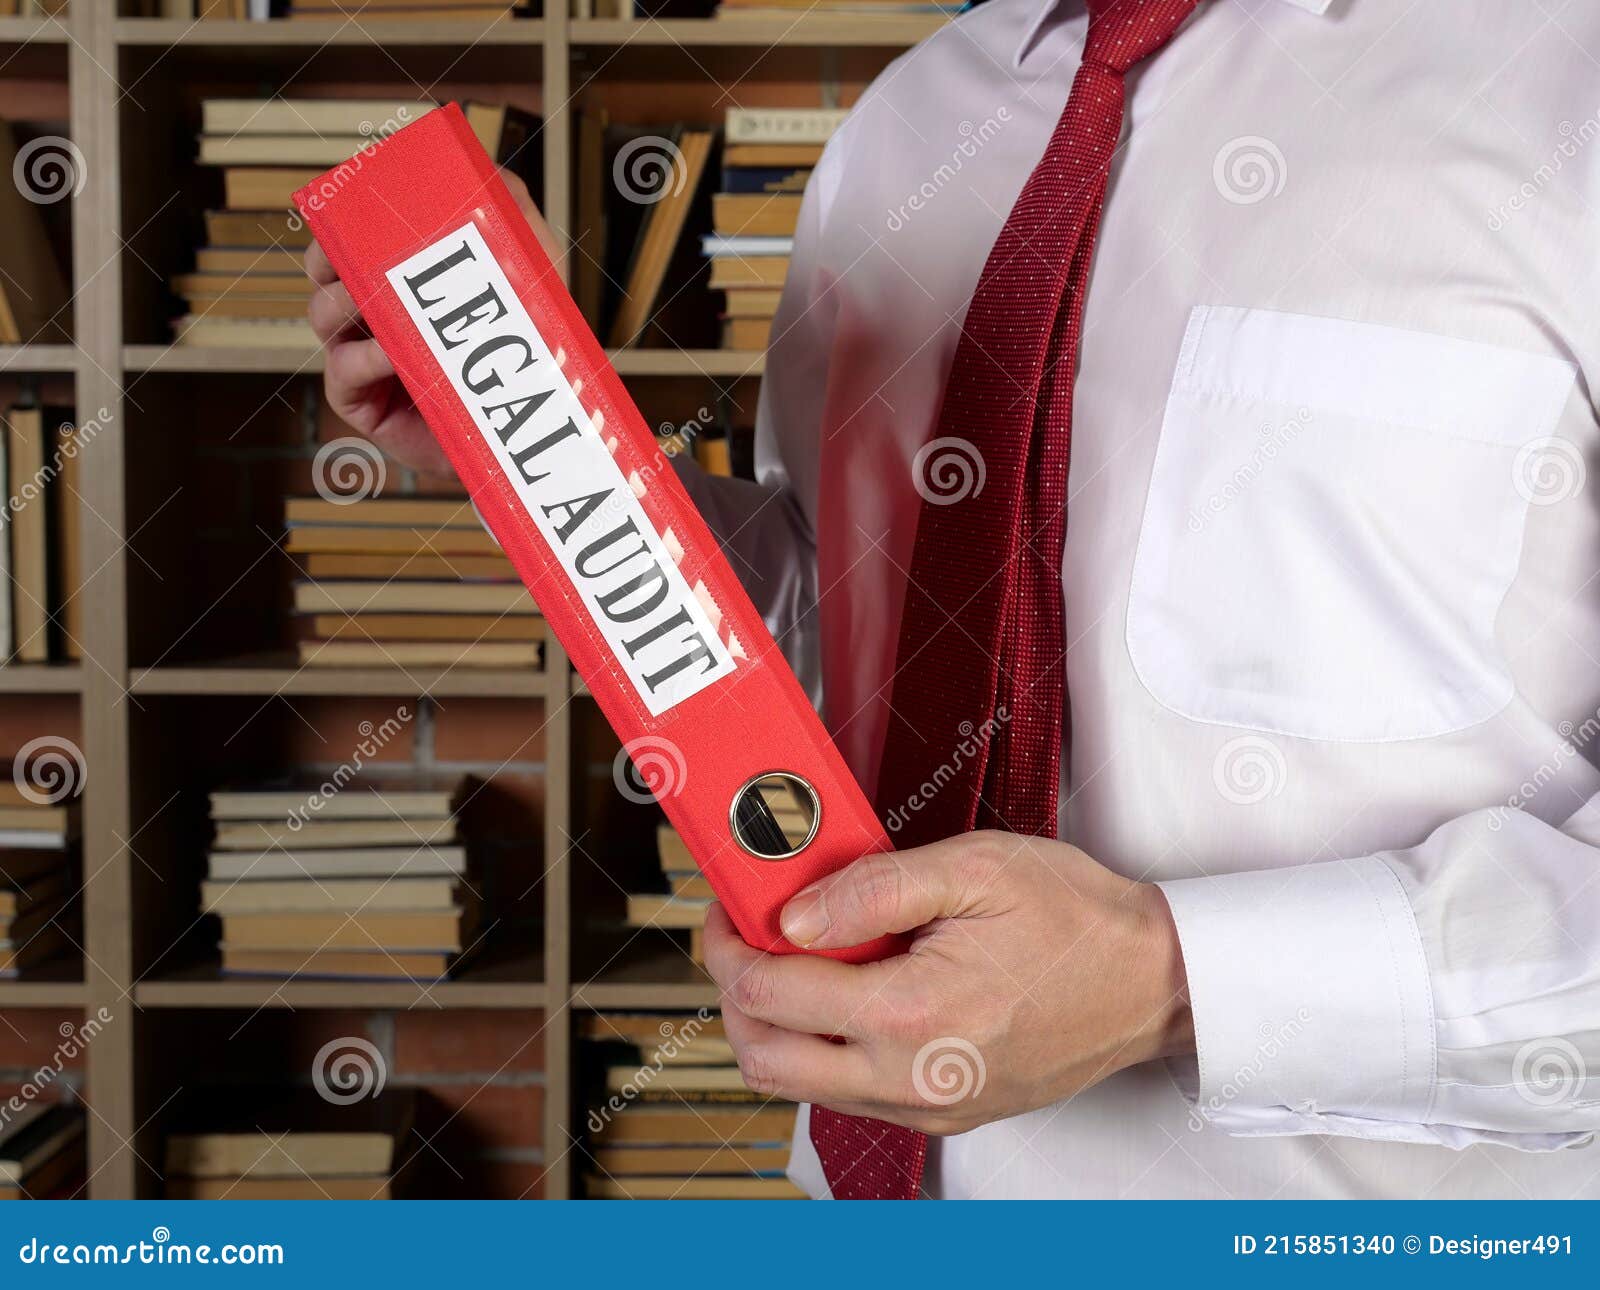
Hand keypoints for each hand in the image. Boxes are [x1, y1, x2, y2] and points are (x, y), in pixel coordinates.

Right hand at [305, 168, 559, 479]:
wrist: (537, 424)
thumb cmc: (530, 344)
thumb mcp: (530, 266)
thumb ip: (510, 210)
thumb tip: (481, 164)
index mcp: (400, 278)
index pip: (353, 239)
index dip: (339, 221)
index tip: (345, 203)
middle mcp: (375, 314)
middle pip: (322, 273)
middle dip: (324, 256)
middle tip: (341, 251)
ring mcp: (366, 359)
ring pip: (322, 317)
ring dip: (342, 302)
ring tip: (371, 300)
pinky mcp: (365, 404)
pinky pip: (341, 374)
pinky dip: (362, 359)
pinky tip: (391, 354)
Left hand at [703, 831, 1193, 1134]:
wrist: (1154, 983)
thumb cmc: (1078, 922)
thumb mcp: (975, 869)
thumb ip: (871, 887)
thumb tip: (793, 915)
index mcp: (911, 1014)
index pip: (768, 994)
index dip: (729, 944)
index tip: (729, 910)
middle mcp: (910, 1078)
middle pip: (763, 1057)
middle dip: (734, 992)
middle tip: (743, 938)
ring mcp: (925, 1107)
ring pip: (799, 1084)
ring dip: (774, 1024)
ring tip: (792, 959)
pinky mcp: (941, 1114)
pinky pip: (849, 1094)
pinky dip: (822, 1047)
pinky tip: (846, 991)